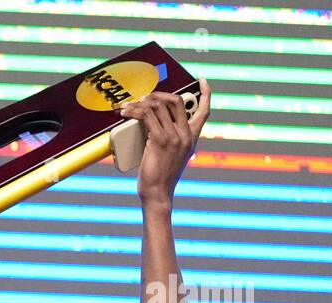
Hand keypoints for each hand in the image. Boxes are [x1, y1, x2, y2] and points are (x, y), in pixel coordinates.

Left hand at [121, 78, 210, 205]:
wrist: (158, 193)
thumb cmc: (161, 177)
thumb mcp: (172, 155)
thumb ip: (171, 139)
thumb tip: (153, 124)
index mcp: (192, 137)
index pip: (205, 111)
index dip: (206, 93)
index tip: (202, 81)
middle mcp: (186, 134)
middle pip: (177, 101)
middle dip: (158, 94)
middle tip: (143, 98)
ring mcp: (174, 136)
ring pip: (159, 106)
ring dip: (140, 103)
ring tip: (128, 107)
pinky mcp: (159, 140)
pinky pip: (147, 116)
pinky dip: (134, 111)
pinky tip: (126, 113)